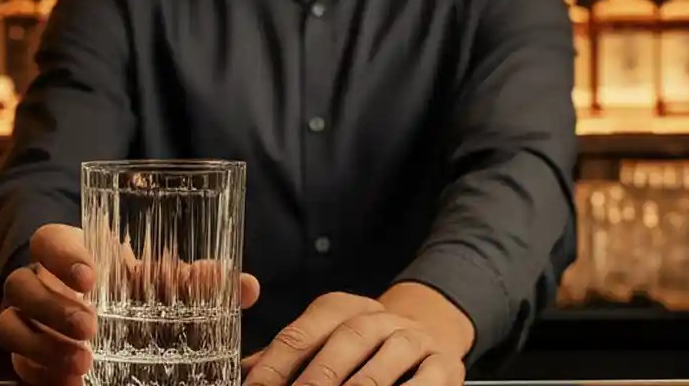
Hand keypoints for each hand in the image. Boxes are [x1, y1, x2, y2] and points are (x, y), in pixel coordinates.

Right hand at [0, 224, 261, 385]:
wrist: (94, 307)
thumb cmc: (127, 285)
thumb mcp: (155, 279)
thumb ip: (194, 281)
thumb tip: (246, 287)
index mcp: (67, 251)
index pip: (48, 240)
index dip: (62, 255)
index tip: (92, 277)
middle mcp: (38, 281)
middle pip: (21, 285)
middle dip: (53, 308)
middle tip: (92, 329)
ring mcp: (26, 319)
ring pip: (9, 326)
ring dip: (42, 345)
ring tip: (83, 363)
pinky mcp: (25, 355)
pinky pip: (16, 364)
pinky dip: (41, 374)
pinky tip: (71, 383)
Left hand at [242, 292, 465, 385]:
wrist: (428, 338)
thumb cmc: (361, 351)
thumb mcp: (323, 345)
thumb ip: (285, 360)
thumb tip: (243, 375)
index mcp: (338, 309)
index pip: (301, 333)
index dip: (276, 366)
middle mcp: (377, 317)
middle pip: (344, 342)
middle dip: (316, 380)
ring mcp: (413, 338)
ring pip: (384, 362)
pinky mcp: (445, 364)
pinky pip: (424, 381)